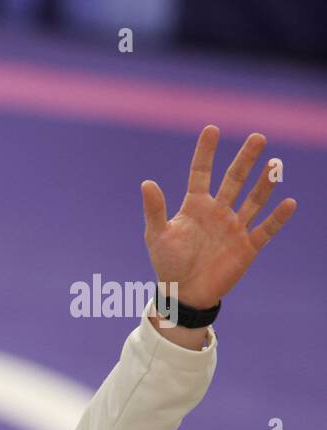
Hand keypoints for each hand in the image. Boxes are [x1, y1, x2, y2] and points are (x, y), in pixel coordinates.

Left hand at [140, 126, 295, 310]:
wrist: (183, 293)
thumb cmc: (167, 263)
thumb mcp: (157, 235)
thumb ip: (155, 209)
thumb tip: (146, 182)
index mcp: (195, 206)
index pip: (201, 173)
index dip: (206, 152)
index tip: (212, 129)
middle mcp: (218, 212)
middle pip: (234, 180)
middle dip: (245, 159)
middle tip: (257, 137)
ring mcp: (235, 227)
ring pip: (254, 200)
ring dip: (265, 183)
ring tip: (274, 164)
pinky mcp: (248, 246)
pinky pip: (266, 229)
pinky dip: (277, 217)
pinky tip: (288, 202)